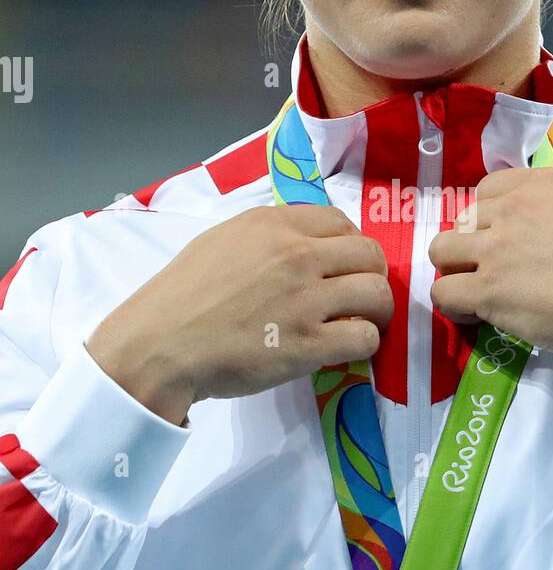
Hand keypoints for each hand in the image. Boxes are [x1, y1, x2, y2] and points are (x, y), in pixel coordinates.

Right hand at [85, 205, 393, 424]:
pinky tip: (349, 348)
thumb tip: (301, 246)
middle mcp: (296, 255)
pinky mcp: (308, 344)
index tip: (344, 265)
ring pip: (377, 293)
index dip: (351, 244)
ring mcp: (305, 300)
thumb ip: (266, 236)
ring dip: (377, 310)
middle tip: (361, 296)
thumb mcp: (221, 241)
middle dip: (372, 275)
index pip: (341, 222)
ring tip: (363, 323)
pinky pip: (365, 336)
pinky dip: (366, 343)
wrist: (159, 345)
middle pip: (369, 255)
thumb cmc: (180, 296)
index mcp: (273, 225)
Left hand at [428, 168, 552, 388]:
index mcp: (543, 183)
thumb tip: (524, 238)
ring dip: (456, 272)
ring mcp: (497, 246)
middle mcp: (514, 207)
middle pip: (462, 220)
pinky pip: (442, 292)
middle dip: (473, 247)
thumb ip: (548, 214)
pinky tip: (477, 314)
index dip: (489, 220)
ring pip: (441, 251)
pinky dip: (454, 306)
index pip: (486, 190)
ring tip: (480, 292)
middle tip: (497, 273)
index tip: (506, 243)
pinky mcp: (487, 287)